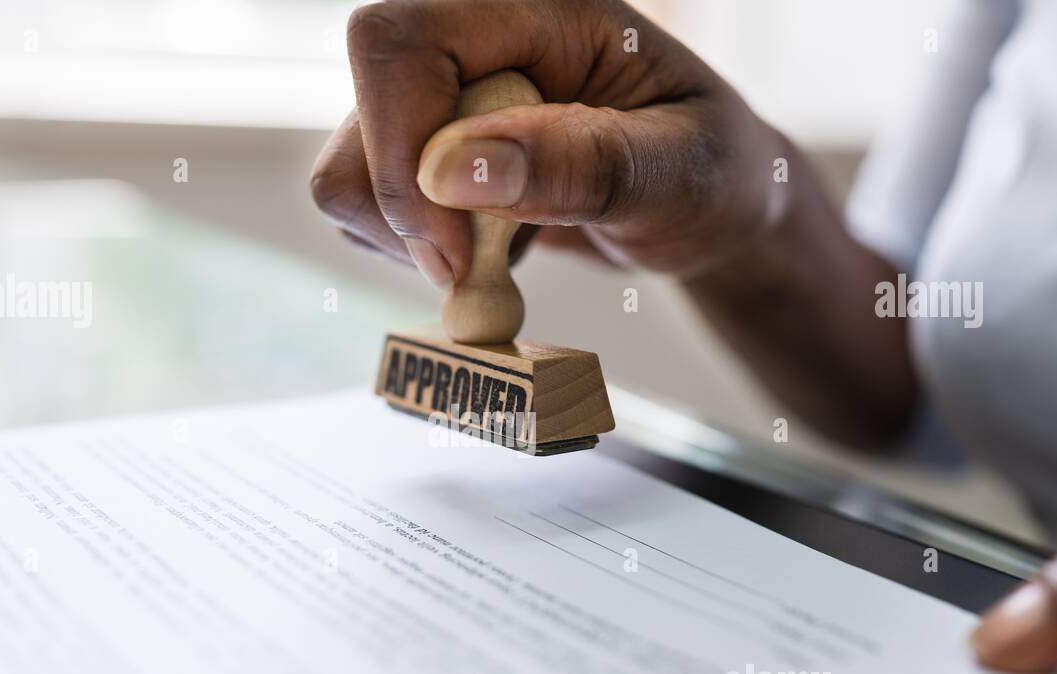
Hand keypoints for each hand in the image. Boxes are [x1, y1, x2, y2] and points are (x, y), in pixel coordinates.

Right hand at [310, 0, 783, 287]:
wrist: (702, 205)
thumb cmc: (709, 175)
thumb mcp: (675, 173)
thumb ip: (581, 164)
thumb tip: (452, 171)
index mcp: (534, 9)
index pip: (398, 42)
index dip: (401, 150)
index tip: (456, 249)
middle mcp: (469, 40)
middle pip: (357, 115)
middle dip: (409, 217)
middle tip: (487, 266)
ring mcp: (437, 99)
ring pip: (347, 176)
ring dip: (415, 244)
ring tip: (508, 249)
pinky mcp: (422, 154)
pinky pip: (367, 214)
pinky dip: (419, 255)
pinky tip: (492, 245)